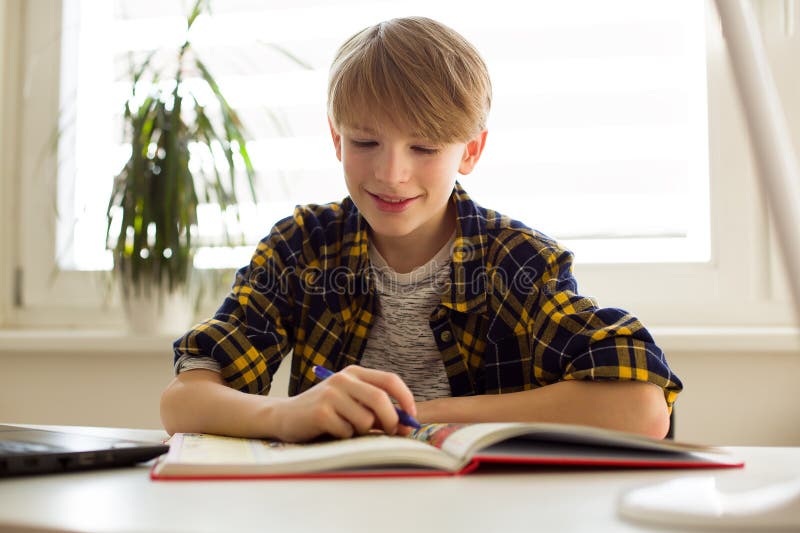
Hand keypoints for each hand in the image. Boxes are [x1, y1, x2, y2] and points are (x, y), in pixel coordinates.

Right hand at [272, 365, 416, 442]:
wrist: (285, 416)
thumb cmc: (326, 413)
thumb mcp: (352, 404)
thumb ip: (377, 411)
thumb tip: (407, 426)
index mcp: (355, 373)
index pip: (390, 380)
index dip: (406, 398)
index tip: (412, 417)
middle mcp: (343, 378)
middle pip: (381, 399)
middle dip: (391, 420)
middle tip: (391, 433)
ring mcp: (331, 393)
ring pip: (366, 420)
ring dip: (363, 432)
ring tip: (347, 429)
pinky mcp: (321, 411)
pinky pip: (347, 432)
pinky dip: (345, 438)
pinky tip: (331, 431)